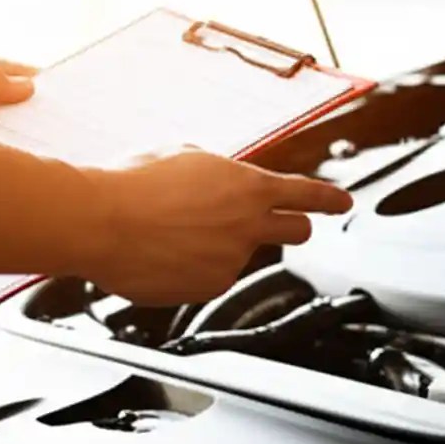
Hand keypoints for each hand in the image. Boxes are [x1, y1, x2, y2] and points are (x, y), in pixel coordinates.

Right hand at [79, 147, 351, 305]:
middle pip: (297, 232)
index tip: (344, 203)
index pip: (306, 193)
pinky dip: (195, 268)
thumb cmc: (133, 183)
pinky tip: (166, 253)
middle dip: (296, 227)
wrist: (100, 222)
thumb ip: (217, 171)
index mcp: (249, 186)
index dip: (330, 199)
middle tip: (281, 225)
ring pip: (241, 254)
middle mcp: (249, 225)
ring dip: (221, 246)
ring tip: (176, 232)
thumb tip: (220, 178)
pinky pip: (210, 277)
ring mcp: (231, 260)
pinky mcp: (208, 287)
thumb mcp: (184, 156)